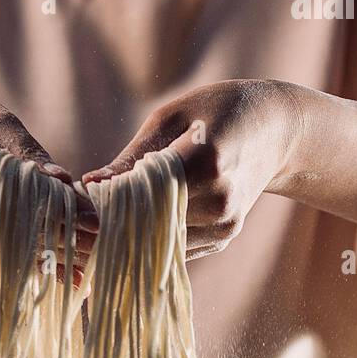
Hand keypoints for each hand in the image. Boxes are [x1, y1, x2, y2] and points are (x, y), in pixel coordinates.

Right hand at [0, 88, 98, 252]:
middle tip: (101, 247)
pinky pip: (1, 243)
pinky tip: (64, 273)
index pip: (10, 185)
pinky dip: (33, 255)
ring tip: (88, 268)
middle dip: (59, 237)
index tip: (91, 219)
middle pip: (11, 220)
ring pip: (7, 239)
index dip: (52, 204)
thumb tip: (65, 184)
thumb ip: (27, 153)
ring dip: (50, 253)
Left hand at [82, 80, 301, 259]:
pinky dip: (152, 240)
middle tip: (83, 220)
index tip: (82, 200)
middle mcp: (220, 199)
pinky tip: (133, 228)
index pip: (143, 193)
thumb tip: (89, 183)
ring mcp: (225, 223)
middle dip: (114, 221)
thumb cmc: (216, 110)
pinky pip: (176, 247)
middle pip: (149, 223)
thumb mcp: (171, 116)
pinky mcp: (225, 237)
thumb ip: (132, 155)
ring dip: (130, 235)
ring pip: (160, 241)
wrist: (274, 130)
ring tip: (105, 220)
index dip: (108, 200)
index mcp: (206, 160)